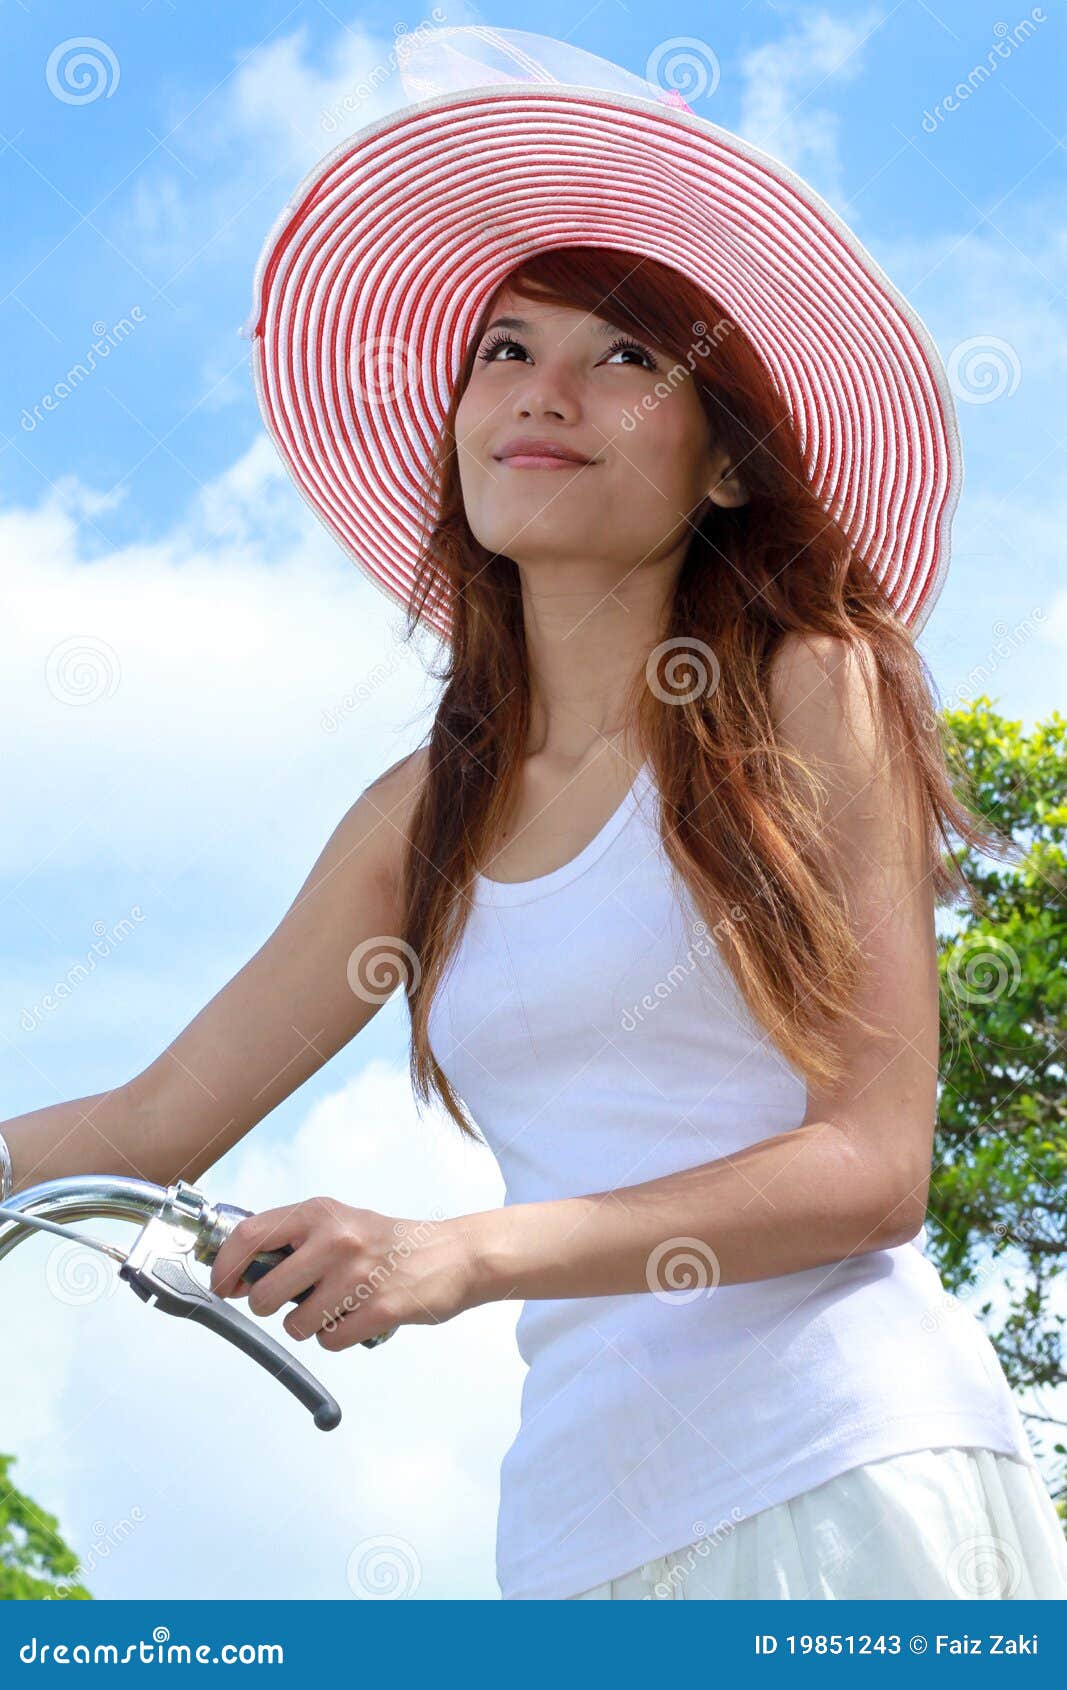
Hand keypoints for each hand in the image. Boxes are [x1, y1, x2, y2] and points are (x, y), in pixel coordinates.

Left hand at [208, 1196, 478, 1350]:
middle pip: (264, 1294)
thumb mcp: (338, 1221)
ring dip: (310, 1325)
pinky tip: (358, 1316)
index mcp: (319, 1212)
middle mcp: (335, 1238)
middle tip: (294, 1301)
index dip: (224, 1267)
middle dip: (271, 1307)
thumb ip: (292, 1238)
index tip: (222, 1286)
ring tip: (337, 1306)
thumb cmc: (387, 1243)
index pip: (248, 1236)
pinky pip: (329, 1341)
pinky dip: (338, 1337)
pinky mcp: (379, 1308)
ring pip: (295, 1325)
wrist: (454, 1254)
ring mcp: (357, 1274)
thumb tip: (235, 1267)